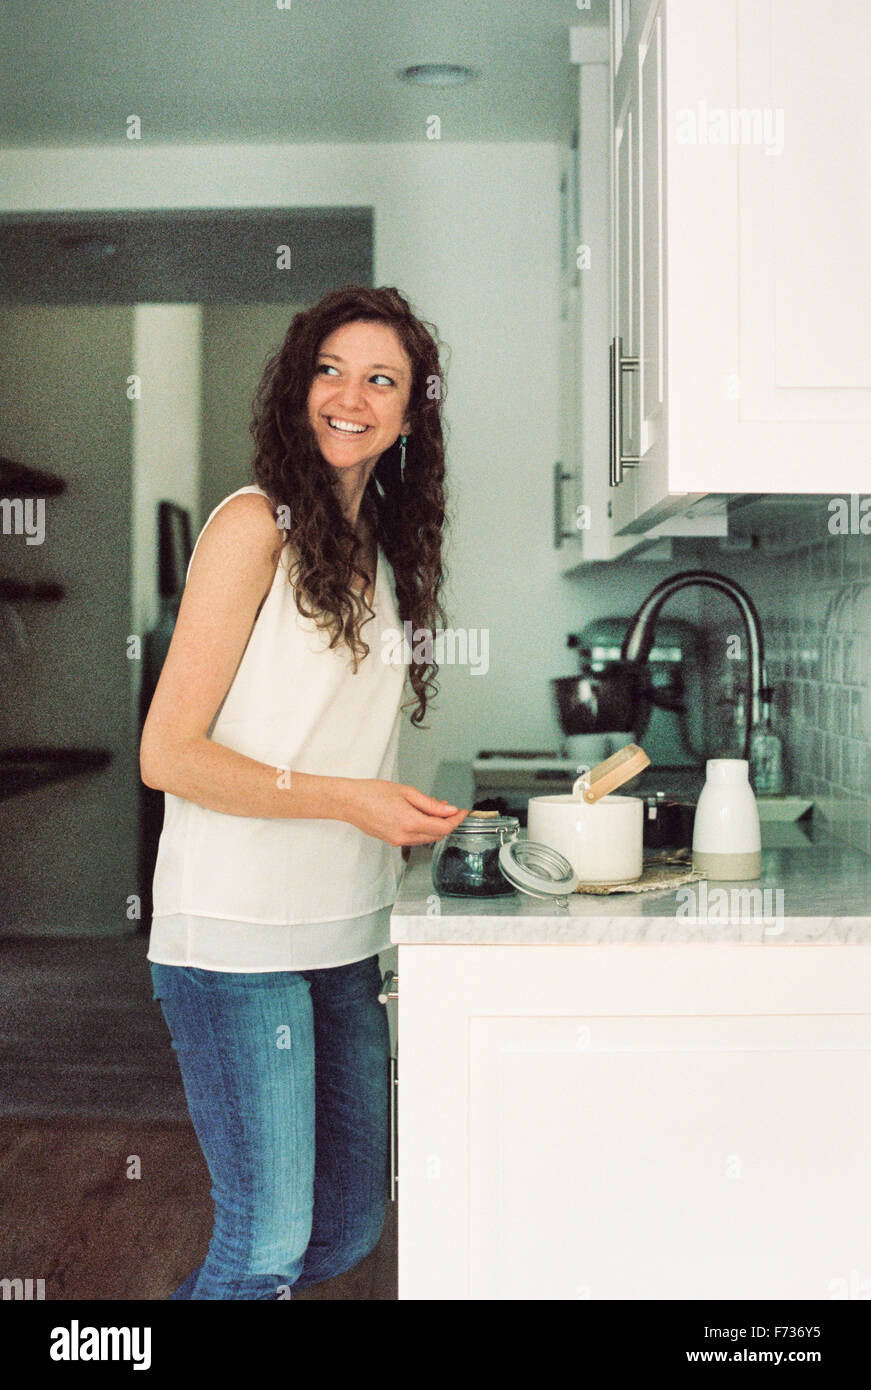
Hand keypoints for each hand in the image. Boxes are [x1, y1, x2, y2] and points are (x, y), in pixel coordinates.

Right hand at [343, 778, 467, 847]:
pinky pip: (414, 839)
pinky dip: (423, 829)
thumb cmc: (372, 793)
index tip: (462, 811)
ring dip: (435, 826)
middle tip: (448, 807)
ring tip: (433, 808)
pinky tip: (420, 815)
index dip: (456, 820)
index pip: (443, 828)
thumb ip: (430, 804)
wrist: (349, 802)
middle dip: (447, 823)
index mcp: (410, 822)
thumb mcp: (406, 792)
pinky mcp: (392, 841)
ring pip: (426, 838)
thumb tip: (449, 810)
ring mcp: (397, 841)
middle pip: (437, 835)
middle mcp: (404, 836)